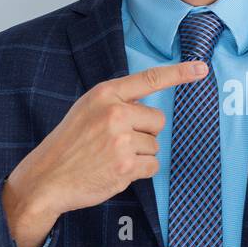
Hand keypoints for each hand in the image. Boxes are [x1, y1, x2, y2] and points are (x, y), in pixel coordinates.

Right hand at [1, 60, 208, 246]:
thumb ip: (115, 104)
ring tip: (110, 158)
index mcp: (104, 94)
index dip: (178, 73)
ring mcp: (121, 140)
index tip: (201, 69)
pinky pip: (152, 165)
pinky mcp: (126, 166)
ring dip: (140, 154)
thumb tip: (148, 109)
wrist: (46, 178)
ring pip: (155, 145)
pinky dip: (139, 171)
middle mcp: (115, 113)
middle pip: (158, 120)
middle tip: (117, 142)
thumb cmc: (69, 145)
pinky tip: (116, 171)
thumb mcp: (86, 111)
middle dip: (145, 132)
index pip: (148, 79)